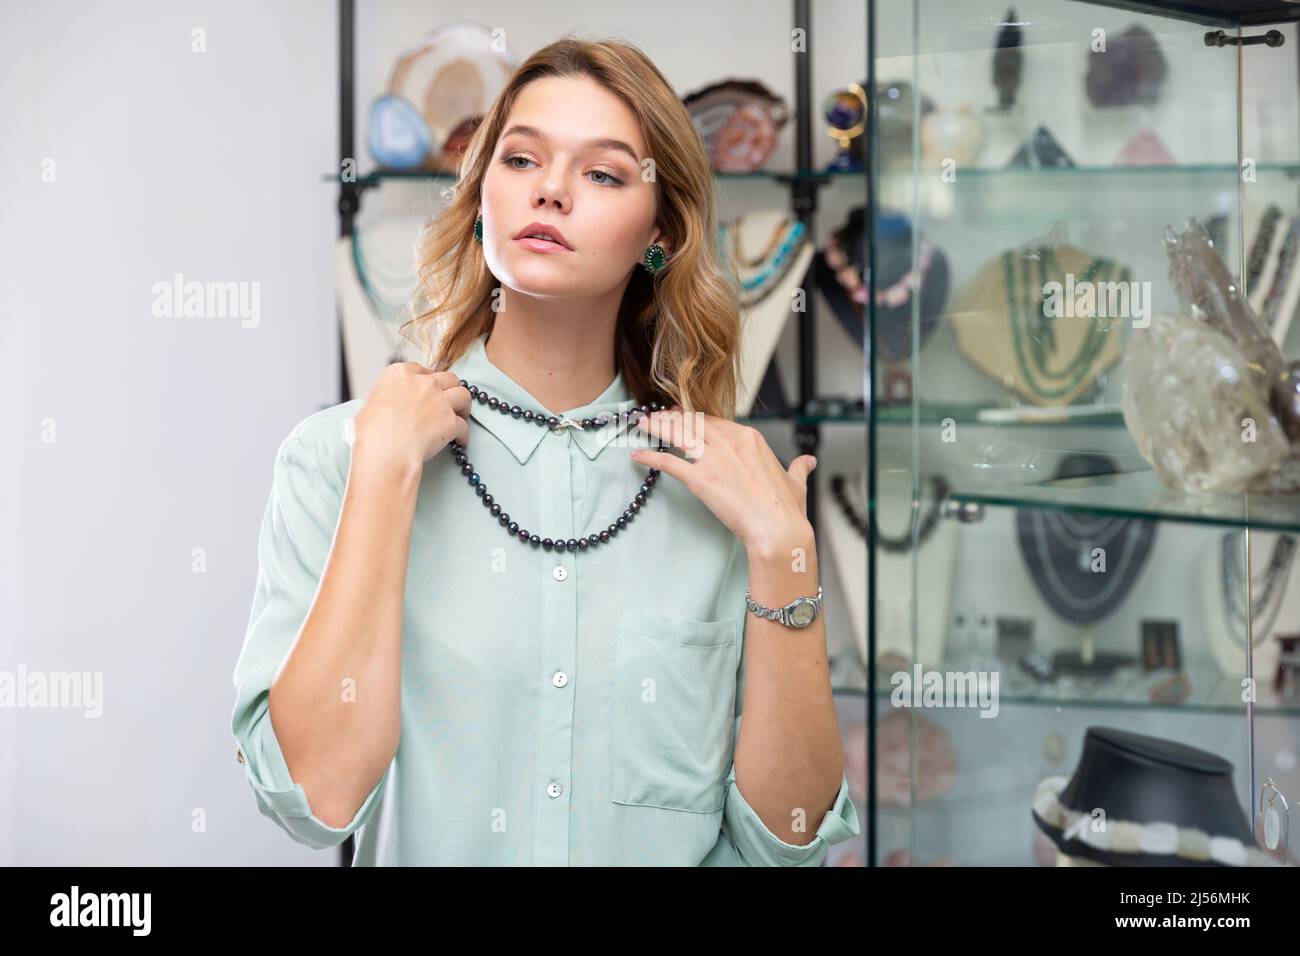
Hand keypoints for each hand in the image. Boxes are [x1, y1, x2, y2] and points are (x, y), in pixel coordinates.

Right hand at [352, 362, 470, 472]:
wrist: (385, 452)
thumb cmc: (371, 433)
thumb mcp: (368, 405)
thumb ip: (383, 399)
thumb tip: (385, 406)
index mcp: (399, 374)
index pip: (421, 370)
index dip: (428, 380)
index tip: (429, 389)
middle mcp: (423, 383)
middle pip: (448, 378)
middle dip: (450, 388)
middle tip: (449, 400)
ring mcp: (439, 401)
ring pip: (464, 395)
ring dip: (463, 405)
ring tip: (461, 415)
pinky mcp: (450, 421)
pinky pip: (463, 426)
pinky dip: (463, 434)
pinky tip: (460, 441)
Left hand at [629, 406, 815, 554]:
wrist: (778, 530)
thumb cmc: (787, 510)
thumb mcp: (796, 482)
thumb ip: (798, 468)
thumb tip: (808, 462)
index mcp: (750, 438)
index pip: (715, 421)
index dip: (695, 418)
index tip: (683, 416)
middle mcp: (730, 442)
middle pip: (692, 422)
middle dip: (671, 417)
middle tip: (656, 415)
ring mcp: (713, 459)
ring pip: (677, 434)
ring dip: (657, 427)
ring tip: (642, 424)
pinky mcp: (700, 479)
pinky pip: (668, 462)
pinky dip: (650, 457)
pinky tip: (637, 455)